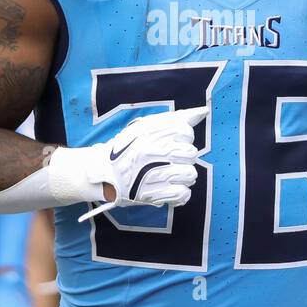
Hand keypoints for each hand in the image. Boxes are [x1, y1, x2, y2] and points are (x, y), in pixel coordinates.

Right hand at [79, 107, 204, 219]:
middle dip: (183, 157)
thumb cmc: (129, 148)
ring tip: (170, 174)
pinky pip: (183, 194)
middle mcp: (151, 152)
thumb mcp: (147, 127)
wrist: (103, 173)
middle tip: (170, 160)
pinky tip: (170, 187)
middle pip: (191, 154)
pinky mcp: (152, 194)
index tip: (170, 142)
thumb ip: (176, 119)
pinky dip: (179, 193)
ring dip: (183, 176)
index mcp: (150, 133)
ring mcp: (152, 174)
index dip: (182, 137)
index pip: (186, 132)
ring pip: (190, 174)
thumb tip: (203, 112)